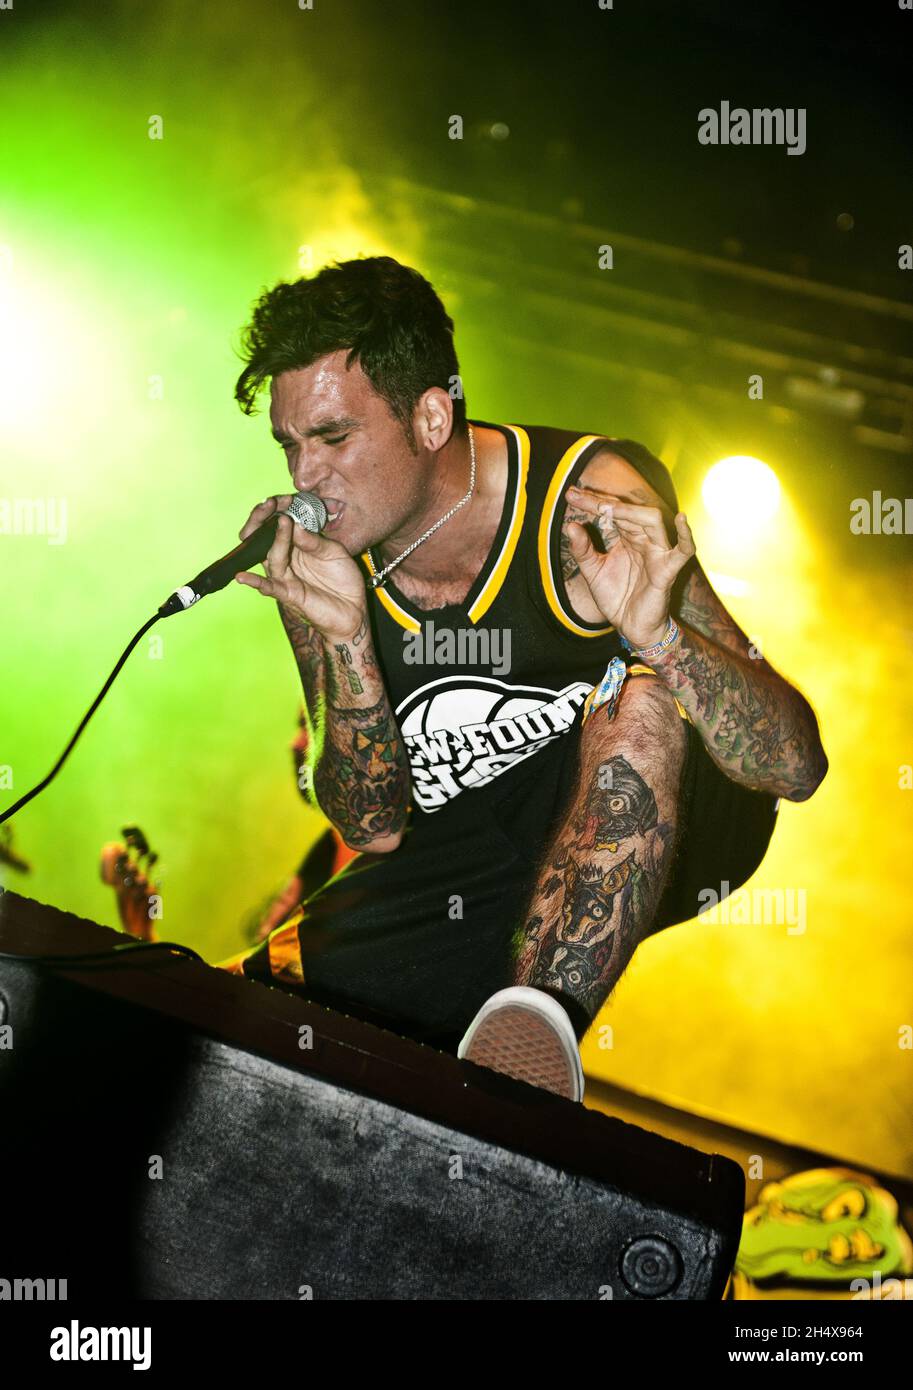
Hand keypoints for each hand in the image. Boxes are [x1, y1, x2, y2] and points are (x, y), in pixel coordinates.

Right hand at [235, 495, 367, 640]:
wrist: (353, 609)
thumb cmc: (343, 580)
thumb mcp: (334, 552)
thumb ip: (315, 541)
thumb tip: (294, 526)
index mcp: (295, 546)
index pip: (277, 524)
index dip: (277, 509)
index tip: (283, 498)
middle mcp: (286, 559)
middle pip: (264, 538)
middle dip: (263, 519)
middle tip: (270, 504)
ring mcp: (285, 577)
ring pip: (271, 557)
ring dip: (275, 539)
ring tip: (282, 523)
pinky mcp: (288, 594)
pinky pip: (269, 587)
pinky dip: (255, 582)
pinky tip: (242, 577)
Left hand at [564, 485, 694, 649]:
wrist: (630, 627)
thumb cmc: (616, 597)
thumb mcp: (592, 572)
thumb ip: (582, 550)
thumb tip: (570, 526)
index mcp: (627, 537)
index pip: (611, 512)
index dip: (591, 502)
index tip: (570, 494)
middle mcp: (643, 540)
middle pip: (628, 511)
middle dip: (603, 502)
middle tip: (579, 496)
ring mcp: (657, 552)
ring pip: (652, 521)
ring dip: (629, 512)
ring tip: (606, 508)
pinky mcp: (667, 570)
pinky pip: (683, 551)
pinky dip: (686, 536)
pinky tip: (681, 519)